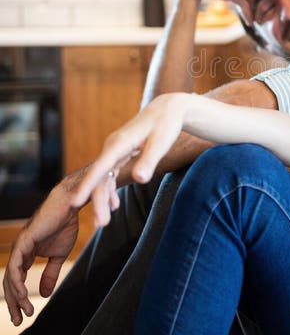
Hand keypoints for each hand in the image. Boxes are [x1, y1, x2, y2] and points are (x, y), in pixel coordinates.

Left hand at [3, 177, 81, 324]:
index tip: (24, 316)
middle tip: (19, 320)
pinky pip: (15, 266)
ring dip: (16, 297)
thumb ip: (50, 274)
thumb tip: (44, 295)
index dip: (18, 300)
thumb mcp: (58, 256)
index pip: (17, 281)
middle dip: (14, 303)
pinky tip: (22, 294)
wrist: (69, 205)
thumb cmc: (64, 226)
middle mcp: (19, 252)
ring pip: (10, 277)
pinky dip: (17, 282)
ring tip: (24, 311)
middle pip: (10, 283)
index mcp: (26, 255)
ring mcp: (20, 247)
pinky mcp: (23, 241)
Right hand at [72, 93, 190, 226]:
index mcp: (119, 143)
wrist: (168, 109)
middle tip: (100, 225)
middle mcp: (112, 147)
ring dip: (102, 199)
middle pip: (99, 177)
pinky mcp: (120, 154)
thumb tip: (139, 179)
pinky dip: (109, 190)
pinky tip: (113, 206)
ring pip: (103, 178)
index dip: (88, 186)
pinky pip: (109, 175)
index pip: (100, 168)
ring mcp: (114, 150)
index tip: (76, 202)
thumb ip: (149, 160)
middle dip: (98, 201)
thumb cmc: (166, 125)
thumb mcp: (161, 142)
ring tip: (102, 223)